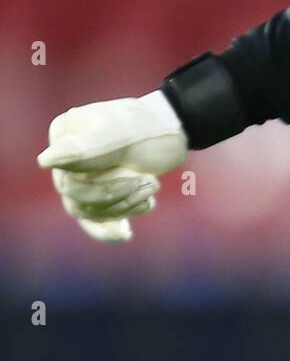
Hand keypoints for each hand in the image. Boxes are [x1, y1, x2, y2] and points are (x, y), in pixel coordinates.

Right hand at [38, 91, 188, 242]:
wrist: (173, 129)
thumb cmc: (147, 126)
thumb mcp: (121, 134)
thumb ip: (84, 148)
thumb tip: (45, 160)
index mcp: (63, 136)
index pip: (69, 181)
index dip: (104, 186)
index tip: (137, 173)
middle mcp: (64, 158)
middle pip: (78, 199)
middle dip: (118, 196)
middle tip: (151, 183)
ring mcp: (79, 177)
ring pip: (88, 211)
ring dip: (124, 206)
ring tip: (152, 188)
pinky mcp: (97, 193)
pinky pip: (92, 221)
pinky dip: (109, 230)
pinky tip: (125, 233)